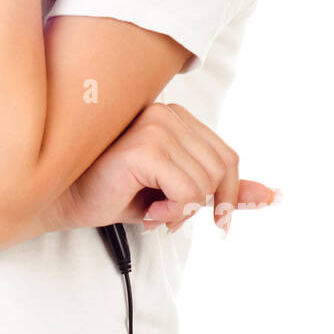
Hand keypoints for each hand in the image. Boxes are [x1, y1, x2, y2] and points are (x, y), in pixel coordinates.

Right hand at [38, 102, 278, 235]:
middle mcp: (166, 112)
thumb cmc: (112, 193)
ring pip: (206, 183)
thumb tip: (271, 196)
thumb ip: (220, 190)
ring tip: (153, 212)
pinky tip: (146, 211)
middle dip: (202, 205)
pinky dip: (173, 212)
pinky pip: (188, 191)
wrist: (62, 201)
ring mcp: (154, 125)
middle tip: (167, 217)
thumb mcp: (174, 193)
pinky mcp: (144, 147)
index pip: (227, 156)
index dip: (226, 195)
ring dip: (183, 211)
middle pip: (222, 169)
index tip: (215, 221)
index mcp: (173, 116)